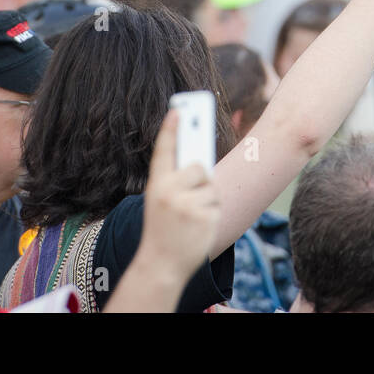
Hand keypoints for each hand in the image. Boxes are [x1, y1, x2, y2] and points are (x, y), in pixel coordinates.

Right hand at [135, 110, 221, 285]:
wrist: (160, 264)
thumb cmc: (162, 229)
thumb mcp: (159, 201)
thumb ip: (175, 180)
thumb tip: (199, 160)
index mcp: (156, 185)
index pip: (163, 151)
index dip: (170, 129)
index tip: (178, 110)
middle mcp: (169, 192)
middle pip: (199, 167)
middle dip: (199, 178)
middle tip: (191, 192)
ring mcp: (187, 205)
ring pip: (211, 186)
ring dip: (207, 199)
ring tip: (190, 217)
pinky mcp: (204, 217)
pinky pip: (217, 203)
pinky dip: (212, 212)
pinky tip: (198, 226)